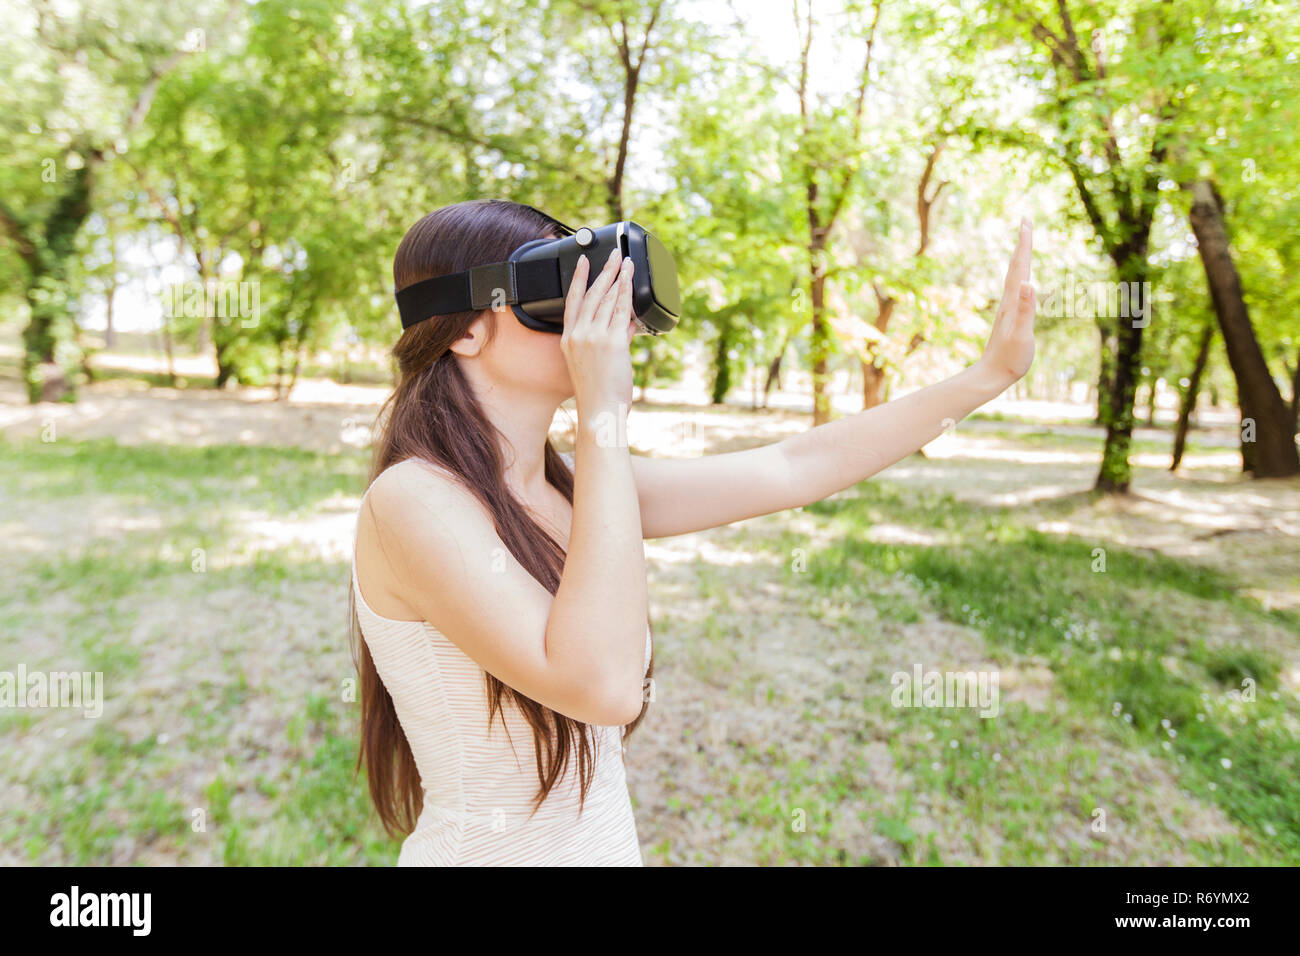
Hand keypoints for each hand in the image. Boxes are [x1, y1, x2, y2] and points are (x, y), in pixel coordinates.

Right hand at [561, 246, 636, 413]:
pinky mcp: (611, 342)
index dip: (578, 278)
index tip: (583, 261)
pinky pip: (621, 311)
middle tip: (615, 256)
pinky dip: (627, 294)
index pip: (572, 301)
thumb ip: (613, 337)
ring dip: (619, 278)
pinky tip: (631, 282)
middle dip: (605, 271)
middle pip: (592, 294)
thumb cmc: (598, 392)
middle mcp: (579, 335)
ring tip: (627, 265)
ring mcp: (594, 337)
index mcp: (569, 339)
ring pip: (608, 299)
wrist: (600, 411)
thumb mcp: (597, 361)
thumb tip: (627, 321)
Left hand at [976, 217, 1035, 386]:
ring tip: (1024, 244)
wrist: (991, 375)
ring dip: (1020, 258)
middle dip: (1023, 243)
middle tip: (1026, 221)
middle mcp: (1009, 301)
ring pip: (1015, 277)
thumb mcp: (1021, 334)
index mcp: (1013, 302)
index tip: (1026, 222)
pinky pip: (1016, 289)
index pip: (1021, 267)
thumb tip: (1028, 284)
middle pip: (1016, 266)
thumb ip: (1025, 310)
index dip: (1025, 244)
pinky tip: (1021, 280)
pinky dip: (1020, 277)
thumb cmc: (1009, 358)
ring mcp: (1008, 309)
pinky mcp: (1009, 318)